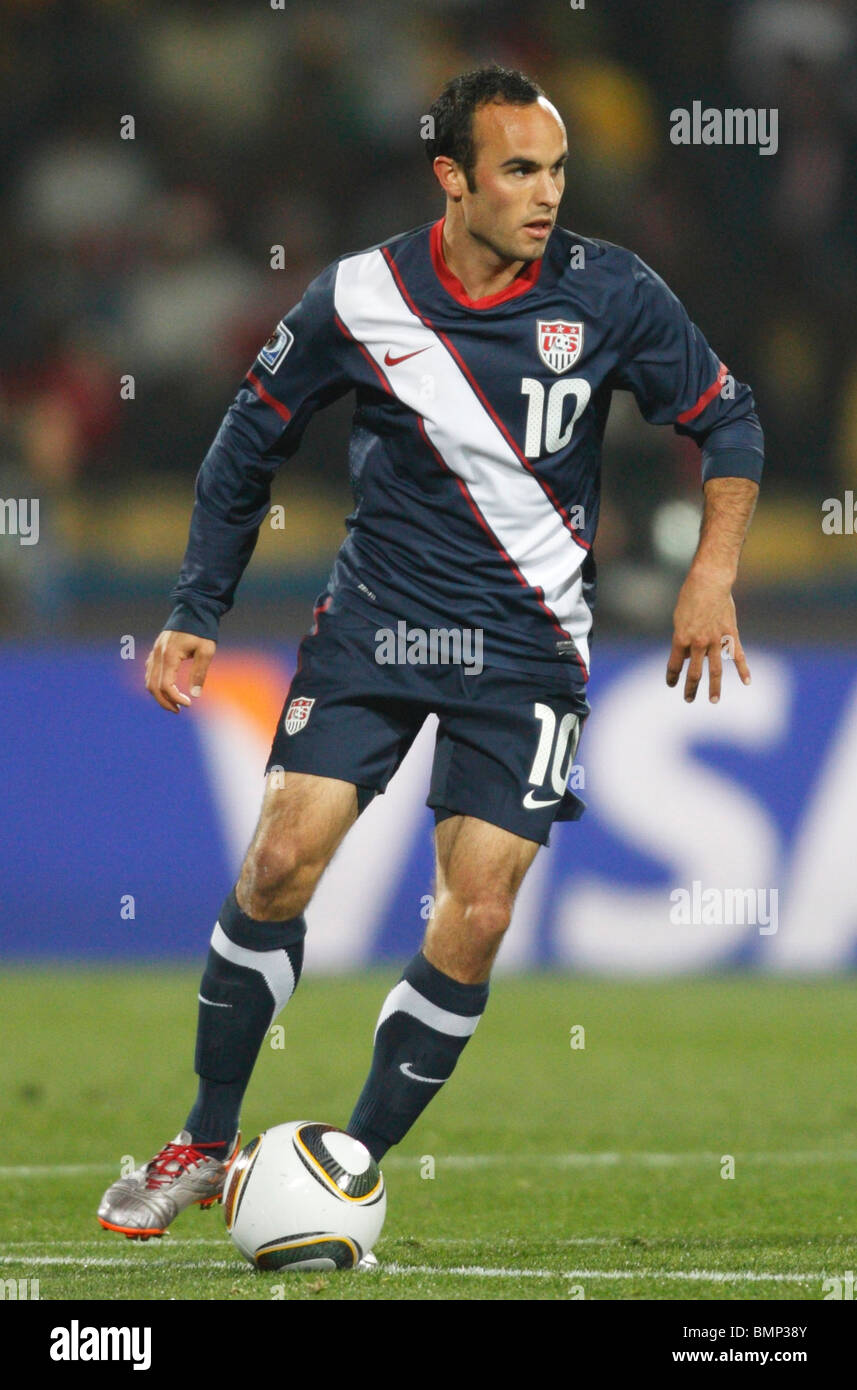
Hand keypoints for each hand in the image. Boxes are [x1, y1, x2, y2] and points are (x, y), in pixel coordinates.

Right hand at [145, 630, 215, 712]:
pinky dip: (155, 683)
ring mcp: (154, 652)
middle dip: (164, 701)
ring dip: (159, 694)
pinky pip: (150, 671)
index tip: (189, 704)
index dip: (175, 698)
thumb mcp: (206, 651)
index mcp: (169, 655)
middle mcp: (158, 654)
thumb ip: (199, 673)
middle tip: (179, 710)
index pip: (165, 685)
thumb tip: (195, 695)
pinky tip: (168, 688)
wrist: (194, 609)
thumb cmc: (203, 629)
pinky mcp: (156, 650)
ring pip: (148, 680)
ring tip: (175, 703)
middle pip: (152, 686)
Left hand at [666, 572, 750, 702]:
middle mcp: (698, 643)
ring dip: (714, 687)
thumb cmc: (690, 597)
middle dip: (690, 688)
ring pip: (715, 670)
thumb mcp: (679, 618)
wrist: (710, 582)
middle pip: (694, 672)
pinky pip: (738, 655)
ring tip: (713, 701)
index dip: (672, 676)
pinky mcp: (730, 635)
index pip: (674, 665)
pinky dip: (743, 669)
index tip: (671, 684)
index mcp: (681, 638)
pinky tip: (747, 682)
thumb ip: (682, 638)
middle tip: (688, 699)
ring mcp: (715, 640)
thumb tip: (687, 656)